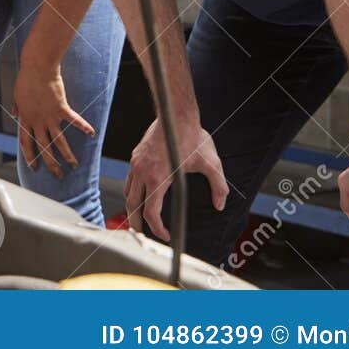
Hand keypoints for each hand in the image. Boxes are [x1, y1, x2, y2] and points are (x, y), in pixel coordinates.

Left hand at [14, 55, 93, 176]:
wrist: (37, 67)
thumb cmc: (26, 79)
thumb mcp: (16, 95)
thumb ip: (16, 108)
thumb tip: (14, 116)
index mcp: (25, 119)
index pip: (26, 143)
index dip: (30, 157)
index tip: (34, 167)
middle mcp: (37, 121)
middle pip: (44, 147)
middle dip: (50, 163)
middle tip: (57, 175)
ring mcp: (50, 116)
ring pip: (59, 141)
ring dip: (67, 154)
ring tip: (74, 165)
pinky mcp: (61, 108)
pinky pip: (74, 120)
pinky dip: (83, 126)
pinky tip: (92, 133)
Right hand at [125, 115, 228, 240]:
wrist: (175, 114)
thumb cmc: (192, 136)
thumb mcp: (211, 163)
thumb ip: (218, 186)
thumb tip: (220, 204)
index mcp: (158, 178)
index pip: (151, 212)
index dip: (157, 228)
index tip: (165, 234)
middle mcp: (143, 172)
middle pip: (133, 205)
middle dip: (136, 223)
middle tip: (141, 234)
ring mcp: (137, 163)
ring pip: (128, 192)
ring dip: (131, 207)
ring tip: (136, 217)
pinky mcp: (136, 156)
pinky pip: (129, 179)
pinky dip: (132, 191)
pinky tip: (139, 194)